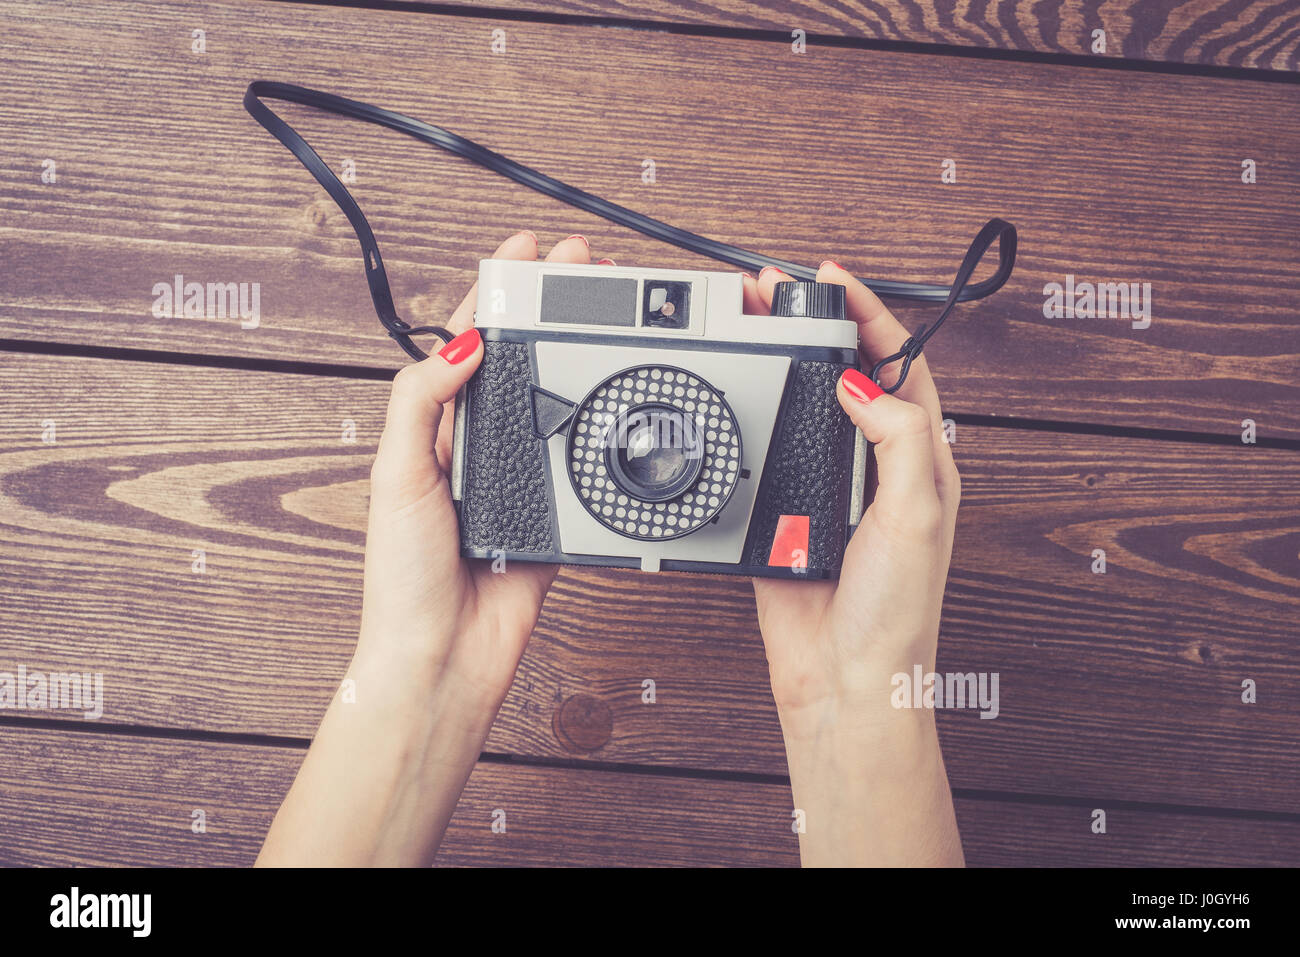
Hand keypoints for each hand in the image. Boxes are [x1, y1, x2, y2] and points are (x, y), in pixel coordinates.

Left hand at [258, 230, 601, 865]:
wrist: (445, 654)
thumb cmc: (404, 579)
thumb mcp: (398, 477)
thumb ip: (422, 404)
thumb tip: (464, 341)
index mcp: (435, 430)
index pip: (467, 340)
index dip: (497, 290)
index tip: (526, 253)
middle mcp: (477, 446)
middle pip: (520, 358)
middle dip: (550, 306)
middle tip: (584, 266)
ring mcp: (521, 476)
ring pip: (556, 400)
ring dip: (579, 353)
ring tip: (608, 311)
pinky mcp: (556, 511)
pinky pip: (581, 461)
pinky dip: (599, 426)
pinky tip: (618, 395)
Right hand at [743, 261, 963, 865]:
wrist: (845, 679)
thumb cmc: (897, 613)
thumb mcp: (916, 515)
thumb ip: (897, 439)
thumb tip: (860, 383)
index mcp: (921, 462)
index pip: (900, 367)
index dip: (871, 317)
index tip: (833, 281)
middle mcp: (876, 470)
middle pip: (849, 378)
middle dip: (820, 328)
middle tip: (779, 292)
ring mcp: (828, 489)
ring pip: (805, 409)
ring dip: (783, 366)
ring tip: (756, 326)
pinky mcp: (785, 513)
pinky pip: (768, 456)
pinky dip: (754, 422)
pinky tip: (740, 400)